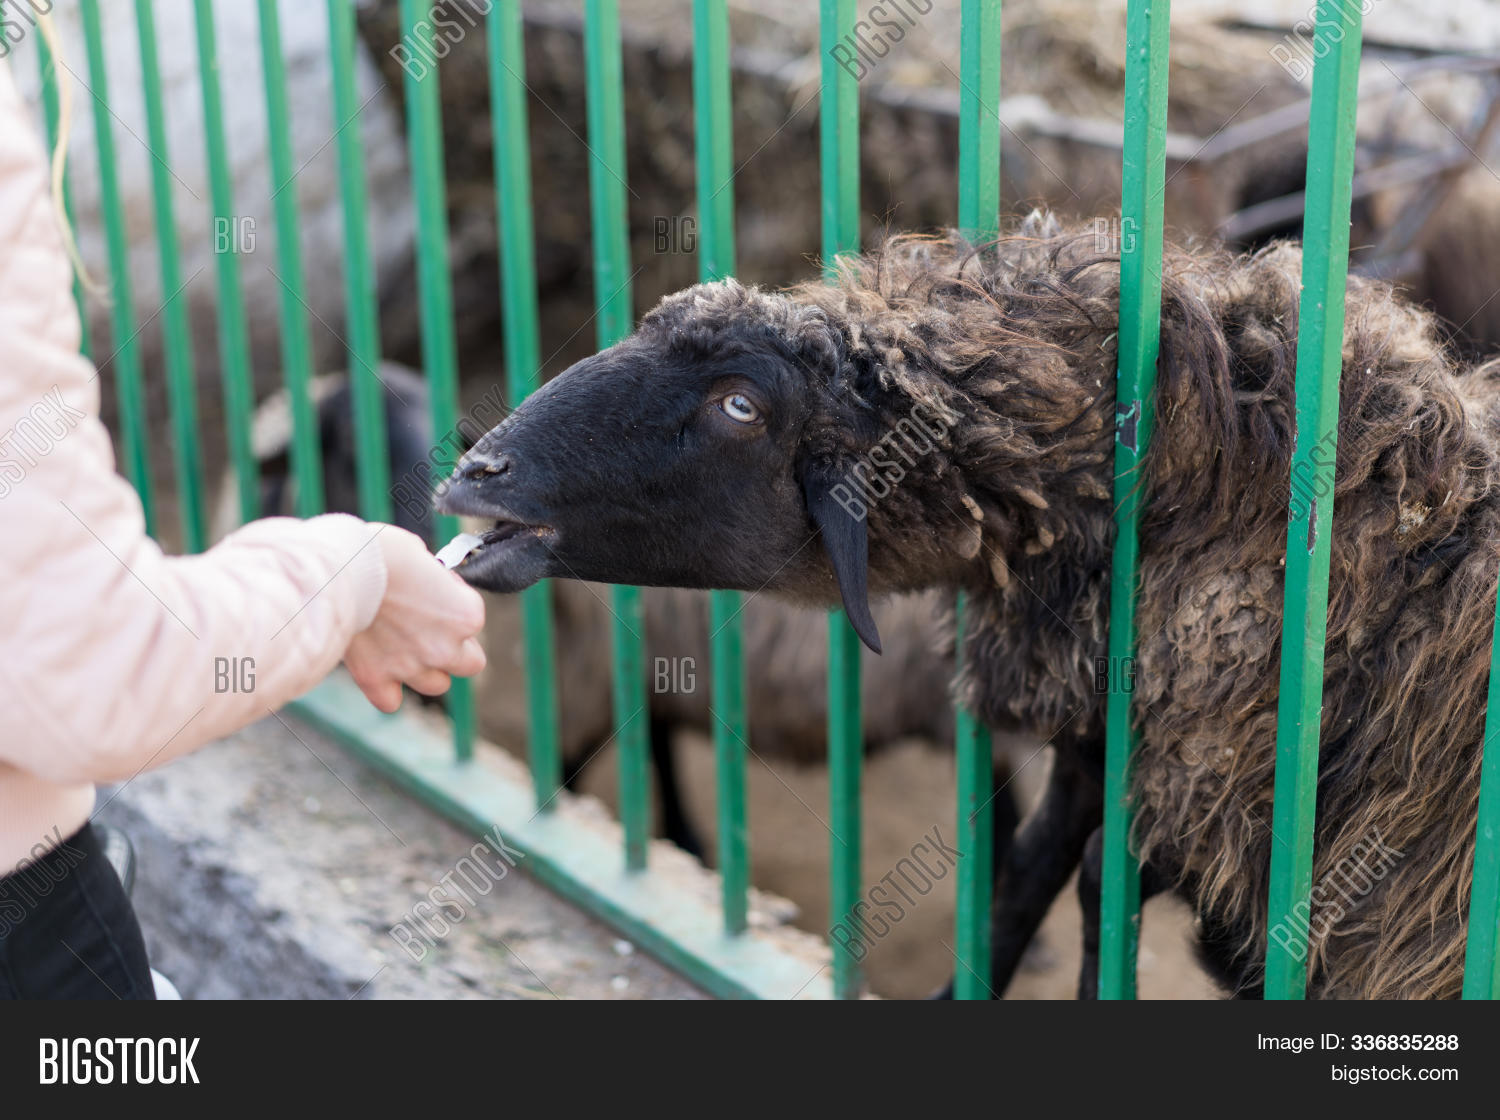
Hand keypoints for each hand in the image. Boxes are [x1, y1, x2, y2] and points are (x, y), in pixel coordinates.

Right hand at [344, 527, 486, 712]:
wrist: (340, 570)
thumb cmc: (381, 552)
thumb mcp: (422, 554)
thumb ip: (435, 579)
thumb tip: (431, 583)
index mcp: (467, 615)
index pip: (473, 619)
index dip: (452, 604)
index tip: (430, 590)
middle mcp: (445, 647)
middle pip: (469, 663)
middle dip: (454, 648)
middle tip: (428, 628)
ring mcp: (411, 667)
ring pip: (436, 684)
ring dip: (425, 669)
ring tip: (401, 645)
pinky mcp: (376, 678)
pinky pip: (390, 701)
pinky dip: (386, 690)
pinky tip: (378, 672)